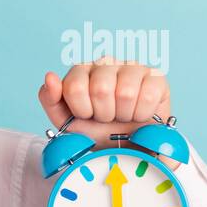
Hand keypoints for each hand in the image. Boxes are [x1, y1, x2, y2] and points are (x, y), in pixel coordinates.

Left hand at [38, 56, 179, 169]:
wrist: (125, 145)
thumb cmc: (94, 129)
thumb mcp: (65, 120)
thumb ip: (50, 99)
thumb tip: (50, 76)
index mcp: (81, 70)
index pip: (74, 87)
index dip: (82, 109)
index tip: (87, 115)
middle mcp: (106, 62)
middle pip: (100, 88)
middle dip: (103, 113)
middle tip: (106, 118)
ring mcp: (132, 66)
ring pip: (125, 92)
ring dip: (122, 114)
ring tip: (122, 115)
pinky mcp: (156, 77)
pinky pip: (147, 96)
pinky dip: (141, 113)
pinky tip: (138, 113)